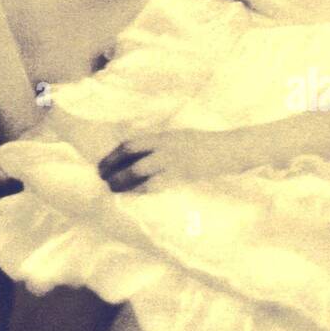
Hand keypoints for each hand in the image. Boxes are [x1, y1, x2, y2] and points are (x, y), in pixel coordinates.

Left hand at [99, 128, 225, 191]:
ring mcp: (174, 166)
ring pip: (143, 178)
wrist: (227, 150)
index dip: (114, 155)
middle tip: (104, 180)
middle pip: (133, 163)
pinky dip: (142, 192)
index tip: (103, 164)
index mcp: (162, 137)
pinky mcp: (182, 180)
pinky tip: (134, 195)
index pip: (130, 145)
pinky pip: (157, 188)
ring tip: (114, 189)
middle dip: (116, 173)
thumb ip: (156, 142)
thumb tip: (133, 152)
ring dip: (126, 185)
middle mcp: (165, 150)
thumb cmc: (200, 142)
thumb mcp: (175, 135)